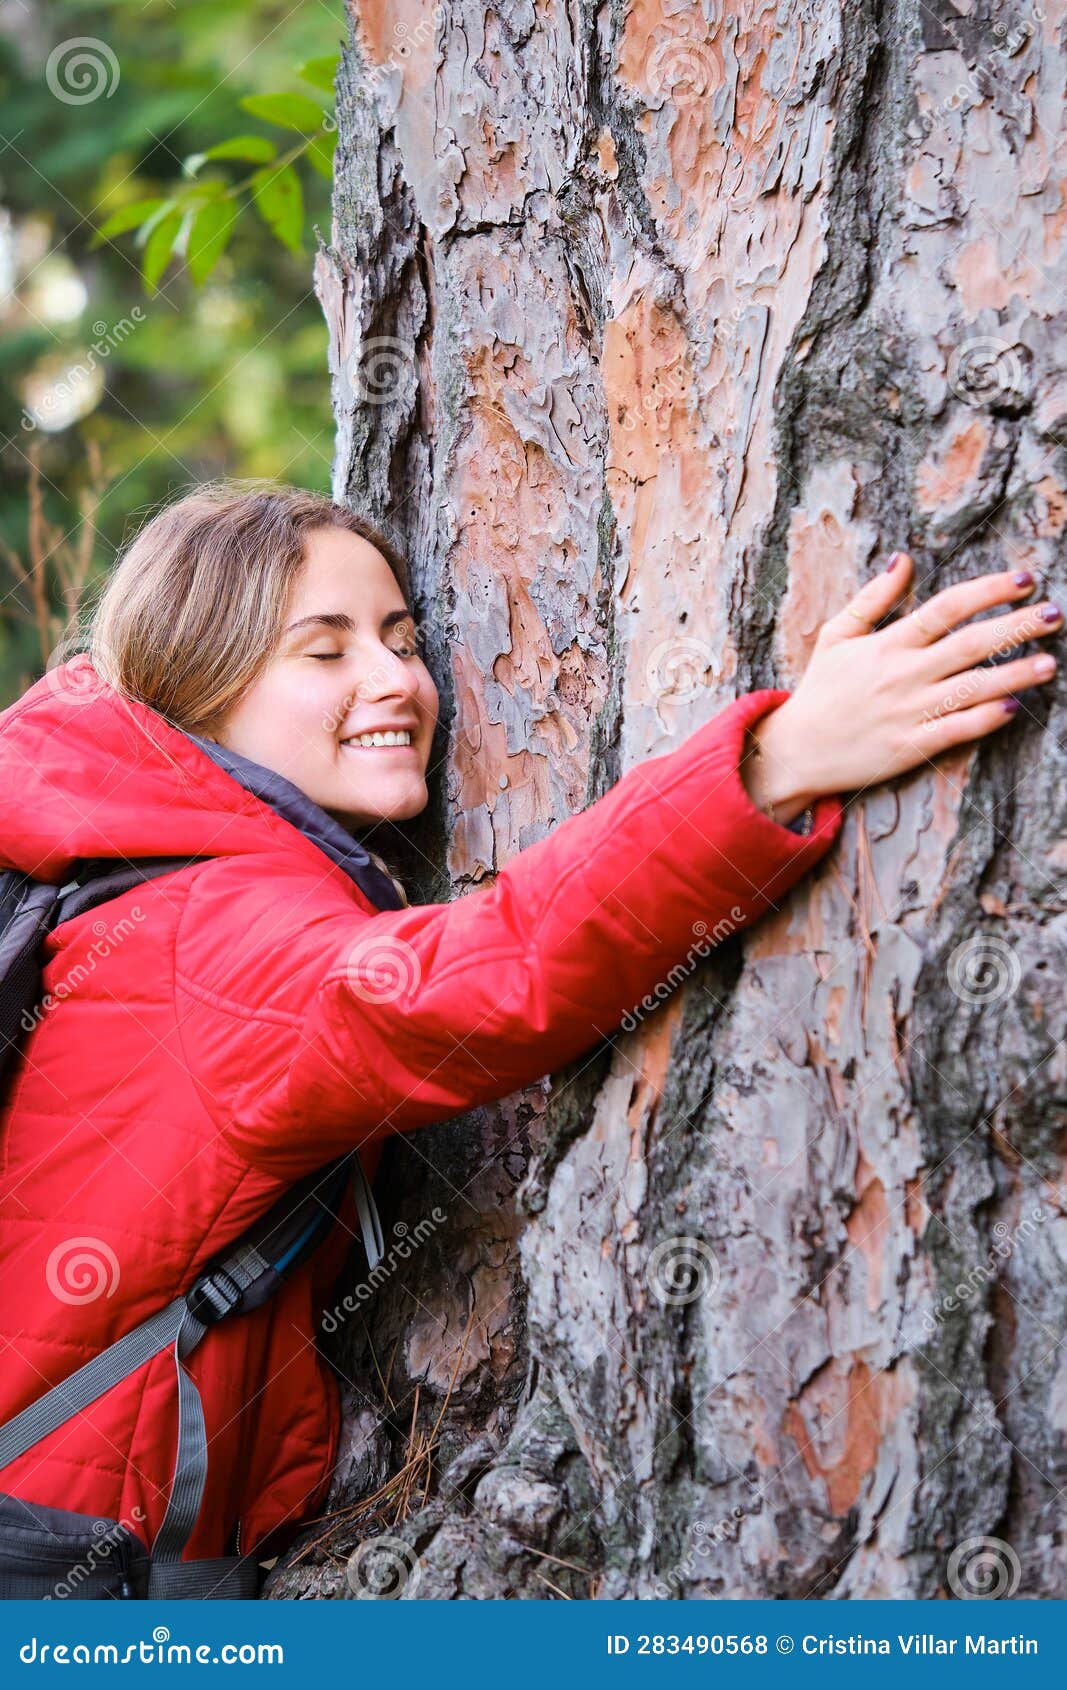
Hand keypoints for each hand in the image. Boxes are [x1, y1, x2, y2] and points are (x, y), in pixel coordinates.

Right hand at [743, 553, 1061, 819]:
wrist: (796, 751)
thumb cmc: (820, 691)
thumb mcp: (836, 636)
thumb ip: (872, 599)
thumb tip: (904, 561)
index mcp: (887, 644)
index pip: (946, 608)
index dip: (988, 591)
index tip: (1024, 579)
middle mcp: (903, 675)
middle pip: (970, 645)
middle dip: (1017, 627)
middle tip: (1055, 613)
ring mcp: (908, 712)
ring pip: (971, 688)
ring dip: (1014, 675)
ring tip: (1050, 662)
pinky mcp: (910, 747)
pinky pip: (955, 731)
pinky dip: (983, 719)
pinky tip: (1012, 707)